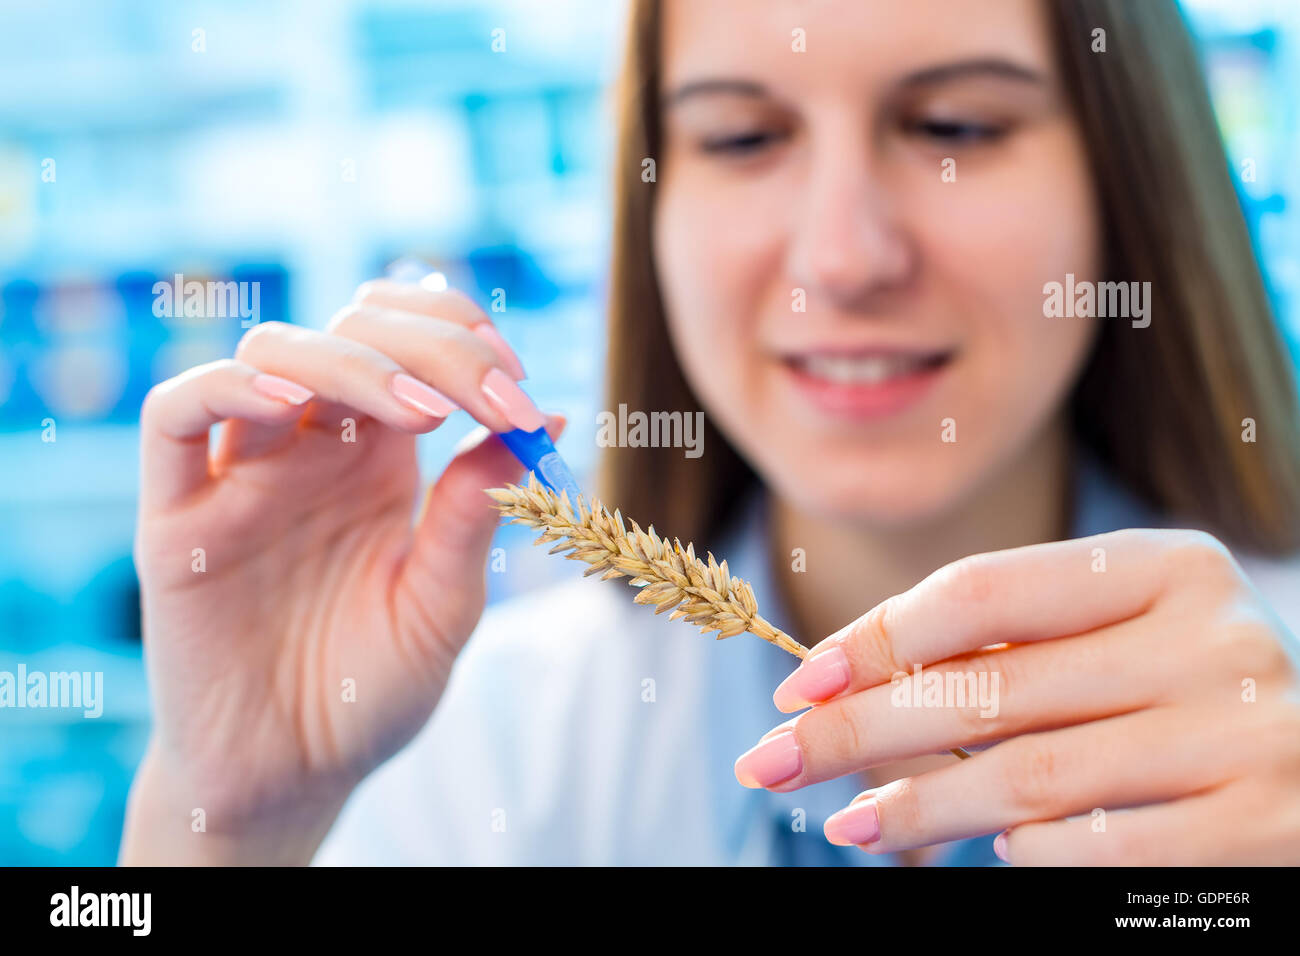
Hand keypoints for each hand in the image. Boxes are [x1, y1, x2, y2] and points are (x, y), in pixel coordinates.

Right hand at [122, 279, 555, 863]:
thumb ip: (478, 509)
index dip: (461, 338)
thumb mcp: (443, 601)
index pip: (409, 345)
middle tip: (493, 394)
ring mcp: (240, 474)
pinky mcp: (176, 516)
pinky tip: (289, 404)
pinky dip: (224, 386)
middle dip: (432, 344)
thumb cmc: (370, 690)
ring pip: (273, 355)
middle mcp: (309, 449)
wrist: (294, 775)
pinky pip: (174, 416)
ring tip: (421, 413)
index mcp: (376, 458)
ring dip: (352, 360)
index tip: (518, 382)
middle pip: (352, 331)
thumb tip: (554, 414)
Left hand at [736, 529, 1299, 864]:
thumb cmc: (1185, 692)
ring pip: (1027, 776)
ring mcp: (1245, 734)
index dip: (875, 637)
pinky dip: (1026, 852)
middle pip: (988, 687)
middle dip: (861, 729)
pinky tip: (991, 849)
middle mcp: (1213, 638)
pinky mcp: (1260, 828)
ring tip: (849, 822)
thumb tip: (843, 694)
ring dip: (918, 807)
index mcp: (1167, 566)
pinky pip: (1098, 849)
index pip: (983, 591)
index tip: (796, 682)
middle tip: (774, 758)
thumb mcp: (1113, 640)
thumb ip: (1006, 653)